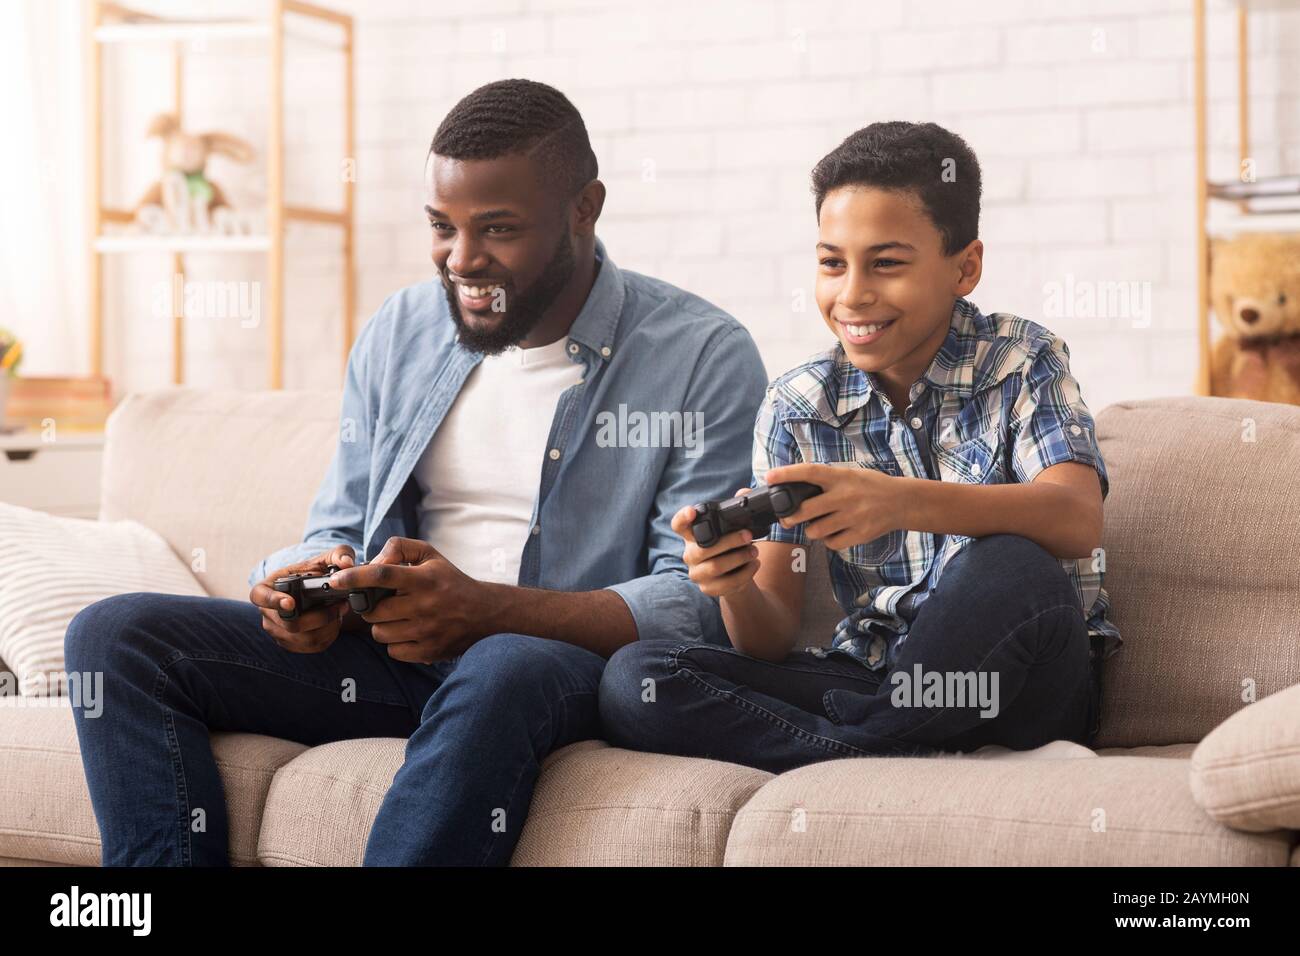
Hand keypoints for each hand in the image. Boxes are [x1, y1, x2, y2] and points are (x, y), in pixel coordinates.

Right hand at [249, 543, 355, 653]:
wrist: (316, 592)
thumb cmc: (314, 573)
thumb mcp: (325, 559)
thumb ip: (339, 554)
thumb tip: (347, 564)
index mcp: (267, 587)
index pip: (260, 596)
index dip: (273, 601)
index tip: (291, 603)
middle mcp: (267, 612)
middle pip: (290, 624)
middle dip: (320, 617)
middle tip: (340, 605)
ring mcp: (277, 631)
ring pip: (304, 639)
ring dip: (328, 627)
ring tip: (340, 612)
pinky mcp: (291, 644)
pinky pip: (311, 647)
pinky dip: (328, 636)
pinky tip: (335, 623)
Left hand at [325, 536, 488, 664]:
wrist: (485, 613)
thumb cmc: (450, 581)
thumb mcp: (430, 555)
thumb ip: (399, 548)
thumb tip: (372, 562)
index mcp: (424, 579)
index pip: (382, 576)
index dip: (355, 577)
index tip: (335, 581)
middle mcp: (425, 605)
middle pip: (375, 611)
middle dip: (373, 607)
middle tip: (385, 603)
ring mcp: (427, 631)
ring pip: (380, 633)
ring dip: (382, 626)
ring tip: (399, 618)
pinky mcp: (429, 651)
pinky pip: (394, 651)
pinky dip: (395, 643)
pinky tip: (408, 632)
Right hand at [670, 487, 760, 597]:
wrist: (735, 577)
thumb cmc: (731, 547)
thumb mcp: (733, 528)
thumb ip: (736, 510)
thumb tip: (743, 493)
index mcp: (692, 536)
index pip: (678, 525)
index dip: (683, 518)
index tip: (692, 512)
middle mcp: (690, 554)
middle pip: (702, 549)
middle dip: (729, 542)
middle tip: (748, 536)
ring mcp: (697, 573)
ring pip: (715, 567)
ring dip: (739, 558)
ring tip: (755, 551)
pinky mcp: (708, 589)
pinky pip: (726, 583)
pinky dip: (745, 573)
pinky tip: (754, 564)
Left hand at [764, 462, 905, 550]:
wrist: (901, 502)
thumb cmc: (870, 486)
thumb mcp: (849, 475)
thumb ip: (826, 481)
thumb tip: (794, 489)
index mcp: (840, 477)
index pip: (809, 472)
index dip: (787, 474)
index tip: (769, 477)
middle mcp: (845, 496)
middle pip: (805, 510)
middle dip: (790, 517)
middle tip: (787, 519)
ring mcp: (852, 516)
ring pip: (816, 531)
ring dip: (812, 530)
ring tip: (819, 525)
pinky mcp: (859, 534)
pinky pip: (831, 543)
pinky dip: (829, 540)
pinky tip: (835, 532)